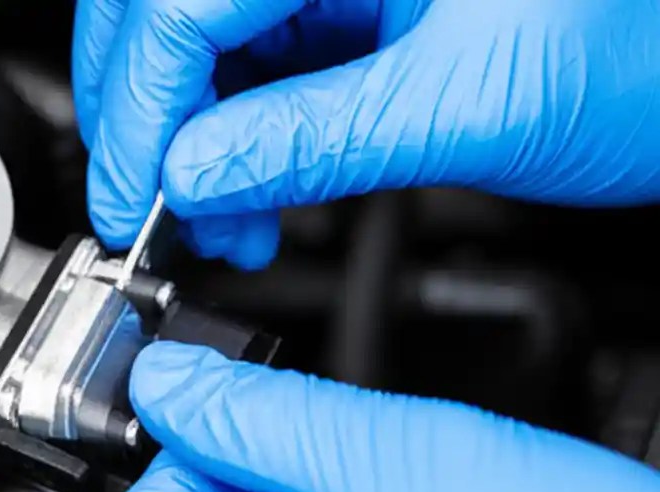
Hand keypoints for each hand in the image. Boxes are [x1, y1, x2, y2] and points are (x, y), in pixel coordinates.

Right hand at [74, 0, 659, 267]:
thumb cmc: (651, 52)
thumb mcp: (468, 107)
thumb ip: (310, 141)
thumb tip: (190, 177)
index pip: (183, 4)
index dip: (141, 107)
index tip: (132, 197)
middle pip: (169, 11)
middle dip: (151, 118)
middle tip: (153, 207)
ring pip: (206, 44)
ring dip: (192, 139)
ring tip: (226, 220)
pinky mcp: (354, 5)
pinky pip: (259, 62)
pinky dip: (238, 134)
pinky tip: (253, 192)